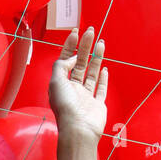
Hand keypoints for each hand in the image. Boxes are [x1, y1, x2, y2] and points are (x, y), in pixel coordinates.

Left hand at [48, 26, 108, 142]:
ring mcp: (86, 97)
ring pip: (91, 73)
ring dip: (96, 57)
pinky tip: (104, 67)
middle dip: (85, 46)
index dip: (69, 46)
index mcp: (61, 84)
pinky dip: (102, 78)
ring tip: (101, 42)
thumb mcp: (56, 81)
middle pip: (79, 63)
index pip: (65, 60)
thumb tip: (73, 57)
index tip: (76, 32)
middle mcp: (73, 89)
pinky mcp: (97, 104)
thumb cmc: (65, 106)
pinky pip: (100, 89)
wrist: (79, 128)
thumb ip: (61, 65)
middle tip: (91, 30)